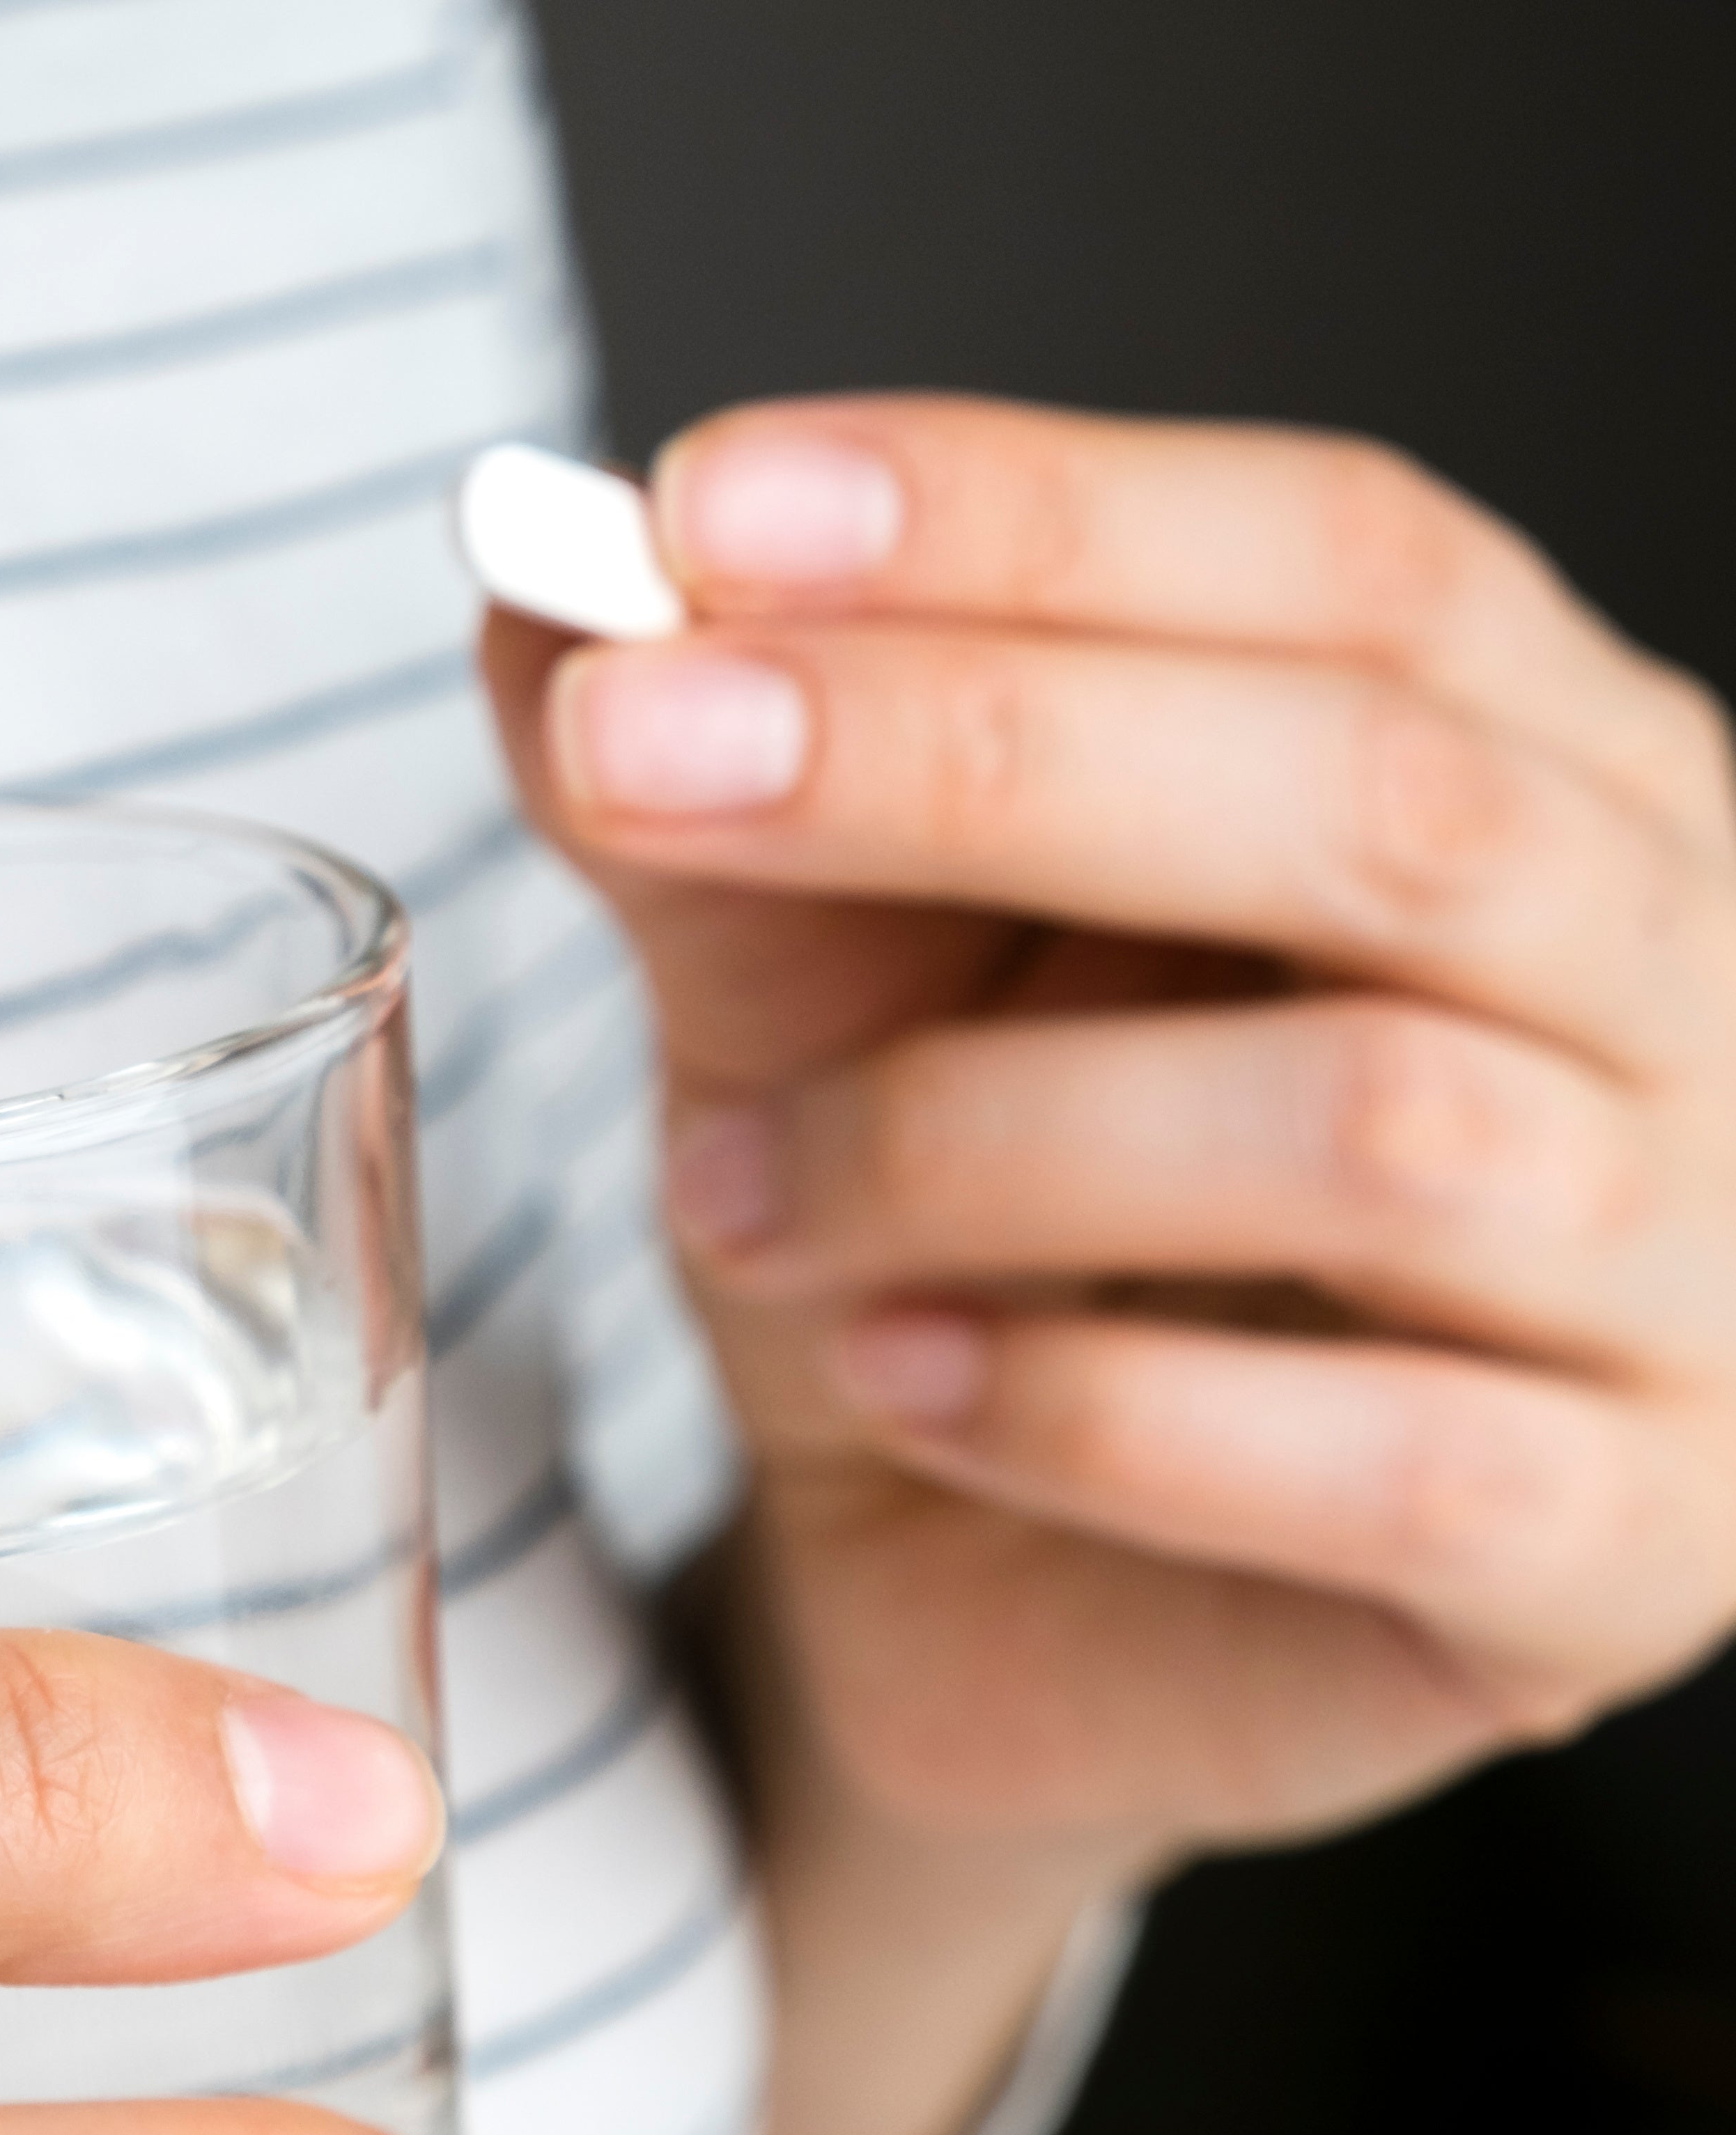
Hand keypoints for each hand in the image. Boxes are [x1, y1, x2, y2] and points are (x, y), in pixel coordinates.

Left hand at [480, 395, 1735, 2134]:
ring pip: (1380, 1127)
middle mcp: (1684, 981)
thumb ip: (727, 802)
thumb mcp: (826, 994)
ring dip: (970, 1143)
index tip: (699, 507)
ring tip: (724, 1202)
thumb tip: (537, 581)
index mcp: (1537, 765)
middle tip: (634, 758)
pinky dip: (1090, 1409)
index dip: (1025, 514)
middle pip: (1385, 793)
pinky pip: (1407, 1463)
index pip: (1348, 557)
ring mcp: (1701, 1277)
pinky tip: (892, 1378)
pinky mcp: (1633, 1553)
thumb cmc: (970, 1246)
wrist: (1014, 1605)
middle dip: (967, 756)